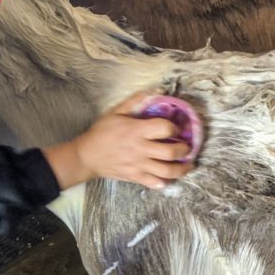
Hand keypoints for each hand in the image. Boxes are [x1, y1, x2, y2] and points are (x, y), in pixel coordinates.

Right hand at [45, 93, 193, 190]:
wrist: (87, 156)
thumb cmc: (103, 132)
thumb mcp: (117, 111)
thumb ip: (137, 100)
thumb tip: (158, 90)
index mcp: (137, 131)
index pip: (164, 128)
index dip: (175, 128)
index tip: (177, 128)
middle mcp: (141, 149)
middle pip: (171, 153)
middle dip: (184, 150)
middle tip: (187, 147)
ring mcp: (139, 165)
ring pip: (167, 171)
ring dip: (182, 169)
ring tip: (187, 164)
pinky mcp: (136, 177)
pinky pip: (156, 184)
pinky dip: (166, 182)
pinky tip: (170, 177)